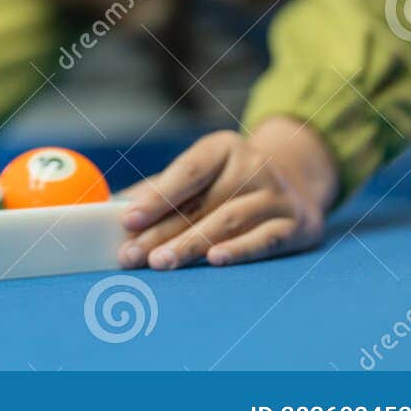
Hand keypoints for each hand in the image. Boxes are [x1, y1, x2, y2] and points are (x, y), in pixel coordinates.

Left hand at [117, 118, 337, 268]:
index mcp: (223, 147)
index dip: (156, 196)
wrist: (299, 184)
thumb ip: (161, 191)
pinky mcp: (296, 224)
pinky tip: (216, 260)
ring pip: (228, 222)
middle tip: (130, 255)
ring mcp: (277, 195)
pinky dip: (241, 250)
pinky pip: (265, 239)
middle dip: (161, 232)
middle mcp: (253, 166)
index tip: (128, 219)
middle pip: (201, 204)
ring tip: (160, 262)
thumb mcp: (202, 175)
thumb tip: (111, 210)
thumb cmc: (231, 183)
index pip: (187, 171)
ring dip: (190, 244)